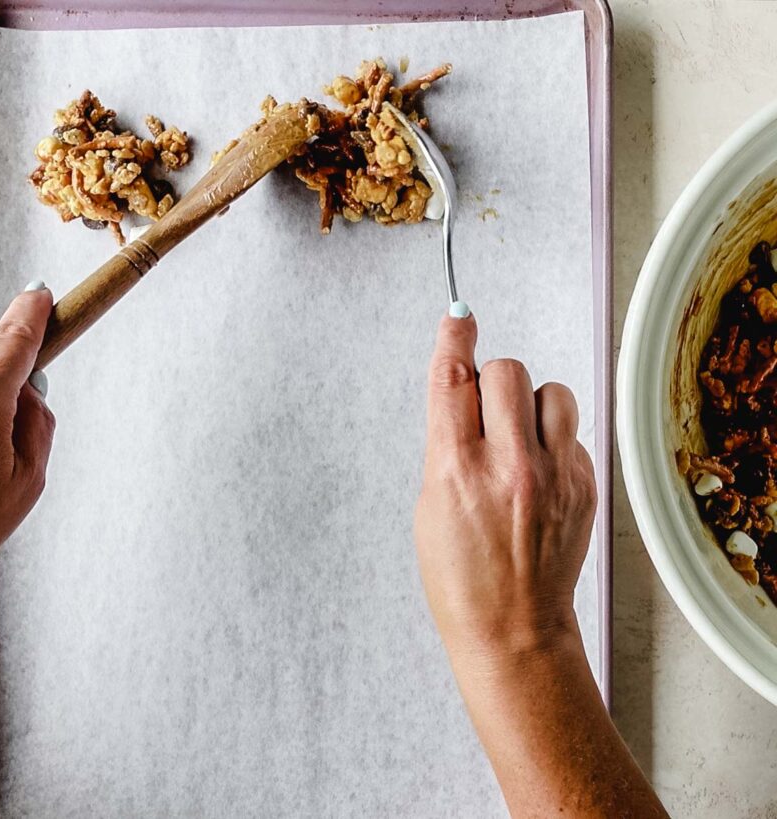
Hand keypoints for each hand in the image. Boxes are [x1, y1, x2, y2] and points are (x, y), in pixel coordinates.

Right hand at [414, 313, 596, 660]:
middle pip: (505, 371)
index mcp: (456, 470)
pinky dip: (554, 441)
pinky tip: (539, 476)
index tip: (457, 316)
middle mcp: (508, 466)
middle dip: (490, 381)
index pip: (453, 380)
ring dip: (530, 404)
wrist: (510, 626)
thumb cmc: (459, 573)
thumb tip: (460, 391)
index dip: (453, 339)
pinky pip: (572, 432)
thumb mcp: (430, 504)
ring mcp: (553, 476)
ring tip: (520, 439)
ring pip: (551, 391)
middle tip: (486, 412)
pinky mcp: (585, 486)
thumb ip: (447, 443)